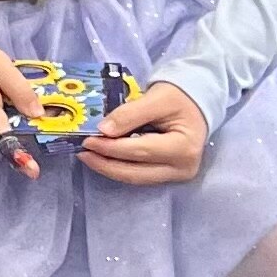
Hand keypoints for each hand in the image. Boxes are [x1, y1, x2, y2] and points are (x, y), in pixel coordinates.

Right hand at [0, 30, 44, 148]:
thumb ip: (19, 88)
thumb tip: (38, 114)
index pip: (0, 135)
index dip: (18, 153)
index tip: (32, 170)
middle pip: (8, 133)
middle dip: (27, 125)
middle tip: (47, 106)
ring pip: (0, 130)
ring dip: (14, 119)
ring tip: (15, 94)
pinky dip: (2, 117)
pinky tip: (1, 98)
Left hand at [79, 80, 208, 186]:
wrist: (196, 104)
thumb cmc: (179, 98)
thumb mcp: (157, 98)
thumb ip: (130, 114)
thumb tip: (103, 130)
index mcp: (184, 148)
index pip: (140, 151)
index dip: (111, 148)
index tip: (87, 140)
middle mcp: (183, 168)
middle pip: (136, 172)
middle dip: (105, 163)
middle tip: (81, 151)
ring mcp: (176, 174)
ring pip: (135, 177)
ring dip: (108, 167)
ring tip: (87, 155)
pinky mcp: (167, 174)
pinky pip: (138, 174)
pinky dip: (118, 166)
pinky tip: (102, 157)